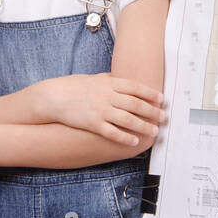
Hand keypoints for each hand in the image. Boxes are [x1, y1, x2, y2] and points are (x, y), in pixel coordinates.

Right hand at [46, 74, 166, 147]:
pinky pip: (113, 132)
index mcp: (108, 82)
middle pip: (135, 104)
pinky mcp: (92, 124)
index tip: (162, 99)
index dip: (150, 94)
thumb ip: (107, 78)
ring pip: (128, 119)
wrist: (53, 97)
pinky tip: (134, 141)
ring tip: (154, 132)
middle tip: (163, 118)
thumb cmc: (72, 86)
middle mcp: (107, 96)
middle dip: (152, 111)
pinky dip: (125, 137)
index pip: (135, 87)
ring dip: (143, 126)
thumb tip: (117, 76)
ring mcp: (100, 110)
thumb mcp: (92, 78)